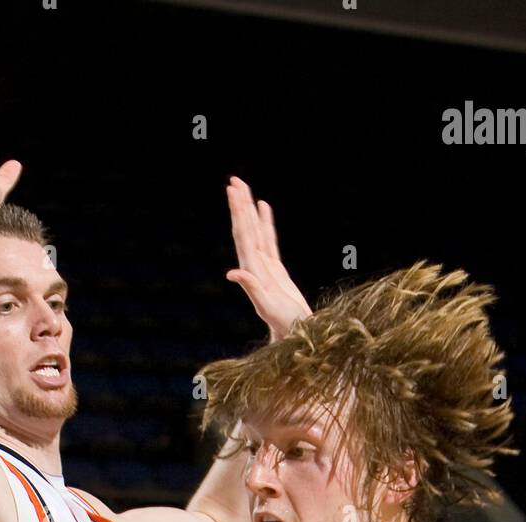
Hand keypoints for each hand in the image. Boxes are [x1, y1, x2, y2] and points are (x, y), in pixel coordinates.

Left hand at [225, 176, 311, 341]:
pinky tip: (263, 208)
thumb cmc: (284, 324)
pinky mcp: (275, 269)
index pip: (243, 235)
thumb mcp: (267, 306)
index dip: (238, 213)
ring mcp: (264, 266)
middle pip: (245, 229)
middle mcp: (255, 266)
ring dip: (249, 210)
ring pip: (255, 232)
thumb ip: (251, 287)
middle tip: (234, 181)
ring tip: (244, 188)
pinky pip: (269, 240)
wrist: (293, 336)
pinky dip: (265, 223)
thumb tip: (232, 272)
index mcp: (252, 270)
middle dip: (239, 205)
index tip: (233, 193)